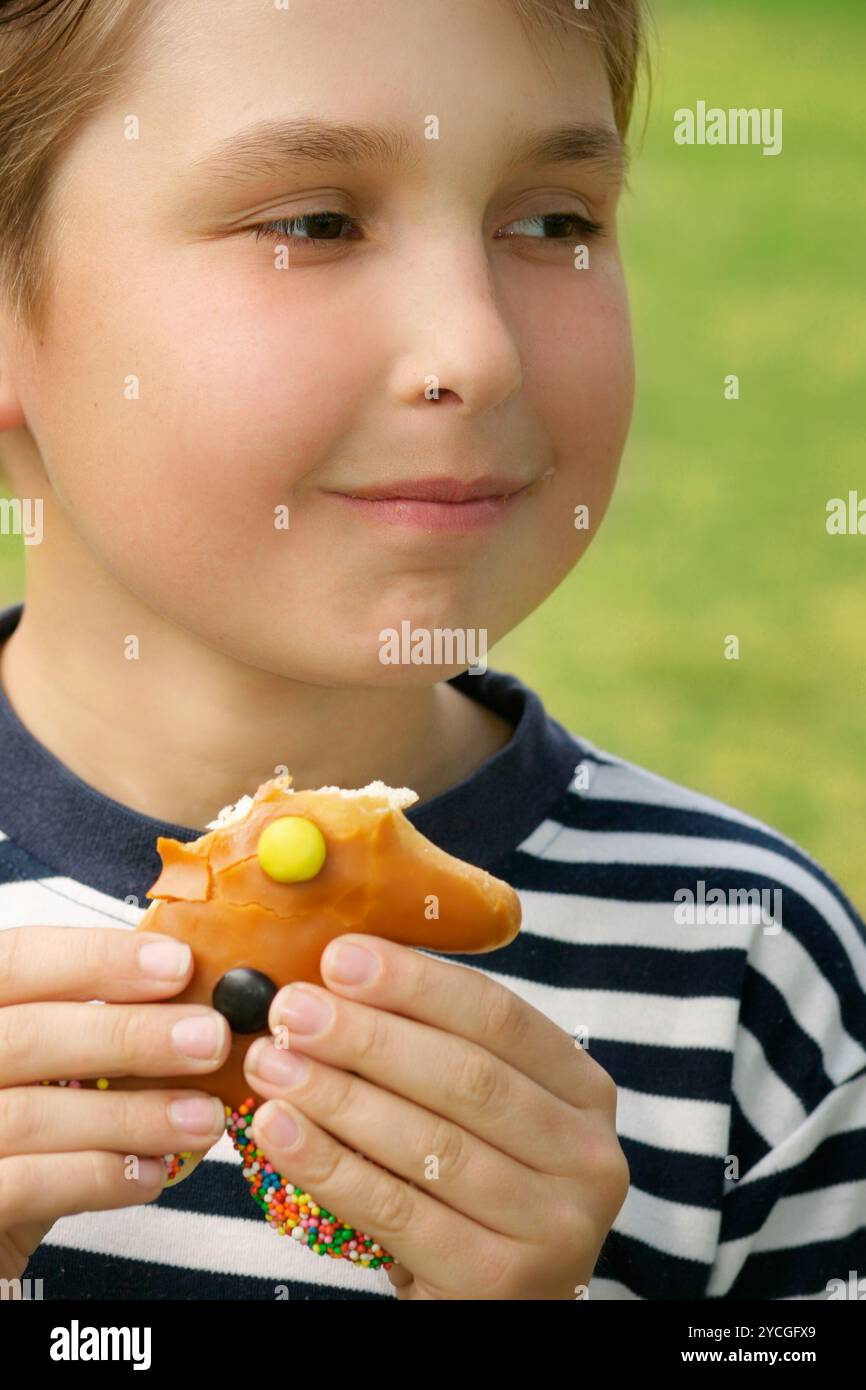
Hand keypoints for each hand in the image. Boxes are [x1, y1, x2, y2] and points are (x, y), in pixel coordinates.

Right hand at [0, 925, 231, 1282]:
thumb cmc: (27, 1136)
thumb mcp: (51, 1068)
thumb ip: (100, 1030)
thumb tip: (202, 1004)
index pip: (17, 959)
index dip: (97, 958)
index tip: (180, 964)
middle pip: (27, 1034)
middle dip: (129, 1034)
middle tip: (211, 1039)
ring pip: (31, 1114)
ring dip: (132, 1114)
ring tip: (204, 1117)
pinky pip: (27, 1186)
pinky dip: (99, 1177)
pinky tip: (154, 1172)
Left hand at [244, 933, 629, 1299]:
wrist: (499, 1309)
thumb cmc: (472, 1193)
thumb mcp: (482, 1117)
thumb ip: (436, 1049)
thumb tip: (339, 969)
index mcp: (584, 1093)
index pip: (500, 1017)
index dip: (418, 982)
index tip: (339, 956)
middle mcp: (587, 1156)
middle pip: (467, 1076)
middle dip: (369, 1035)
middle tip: (292, 1008)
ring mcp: (552, 1225)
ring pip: (430, 1143)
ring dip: (339, 1096)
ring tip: (272, 1062)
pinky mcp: (499, 1281)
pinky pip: (396, 1209)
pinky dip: (329, 1165)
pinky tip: (277, 1131)